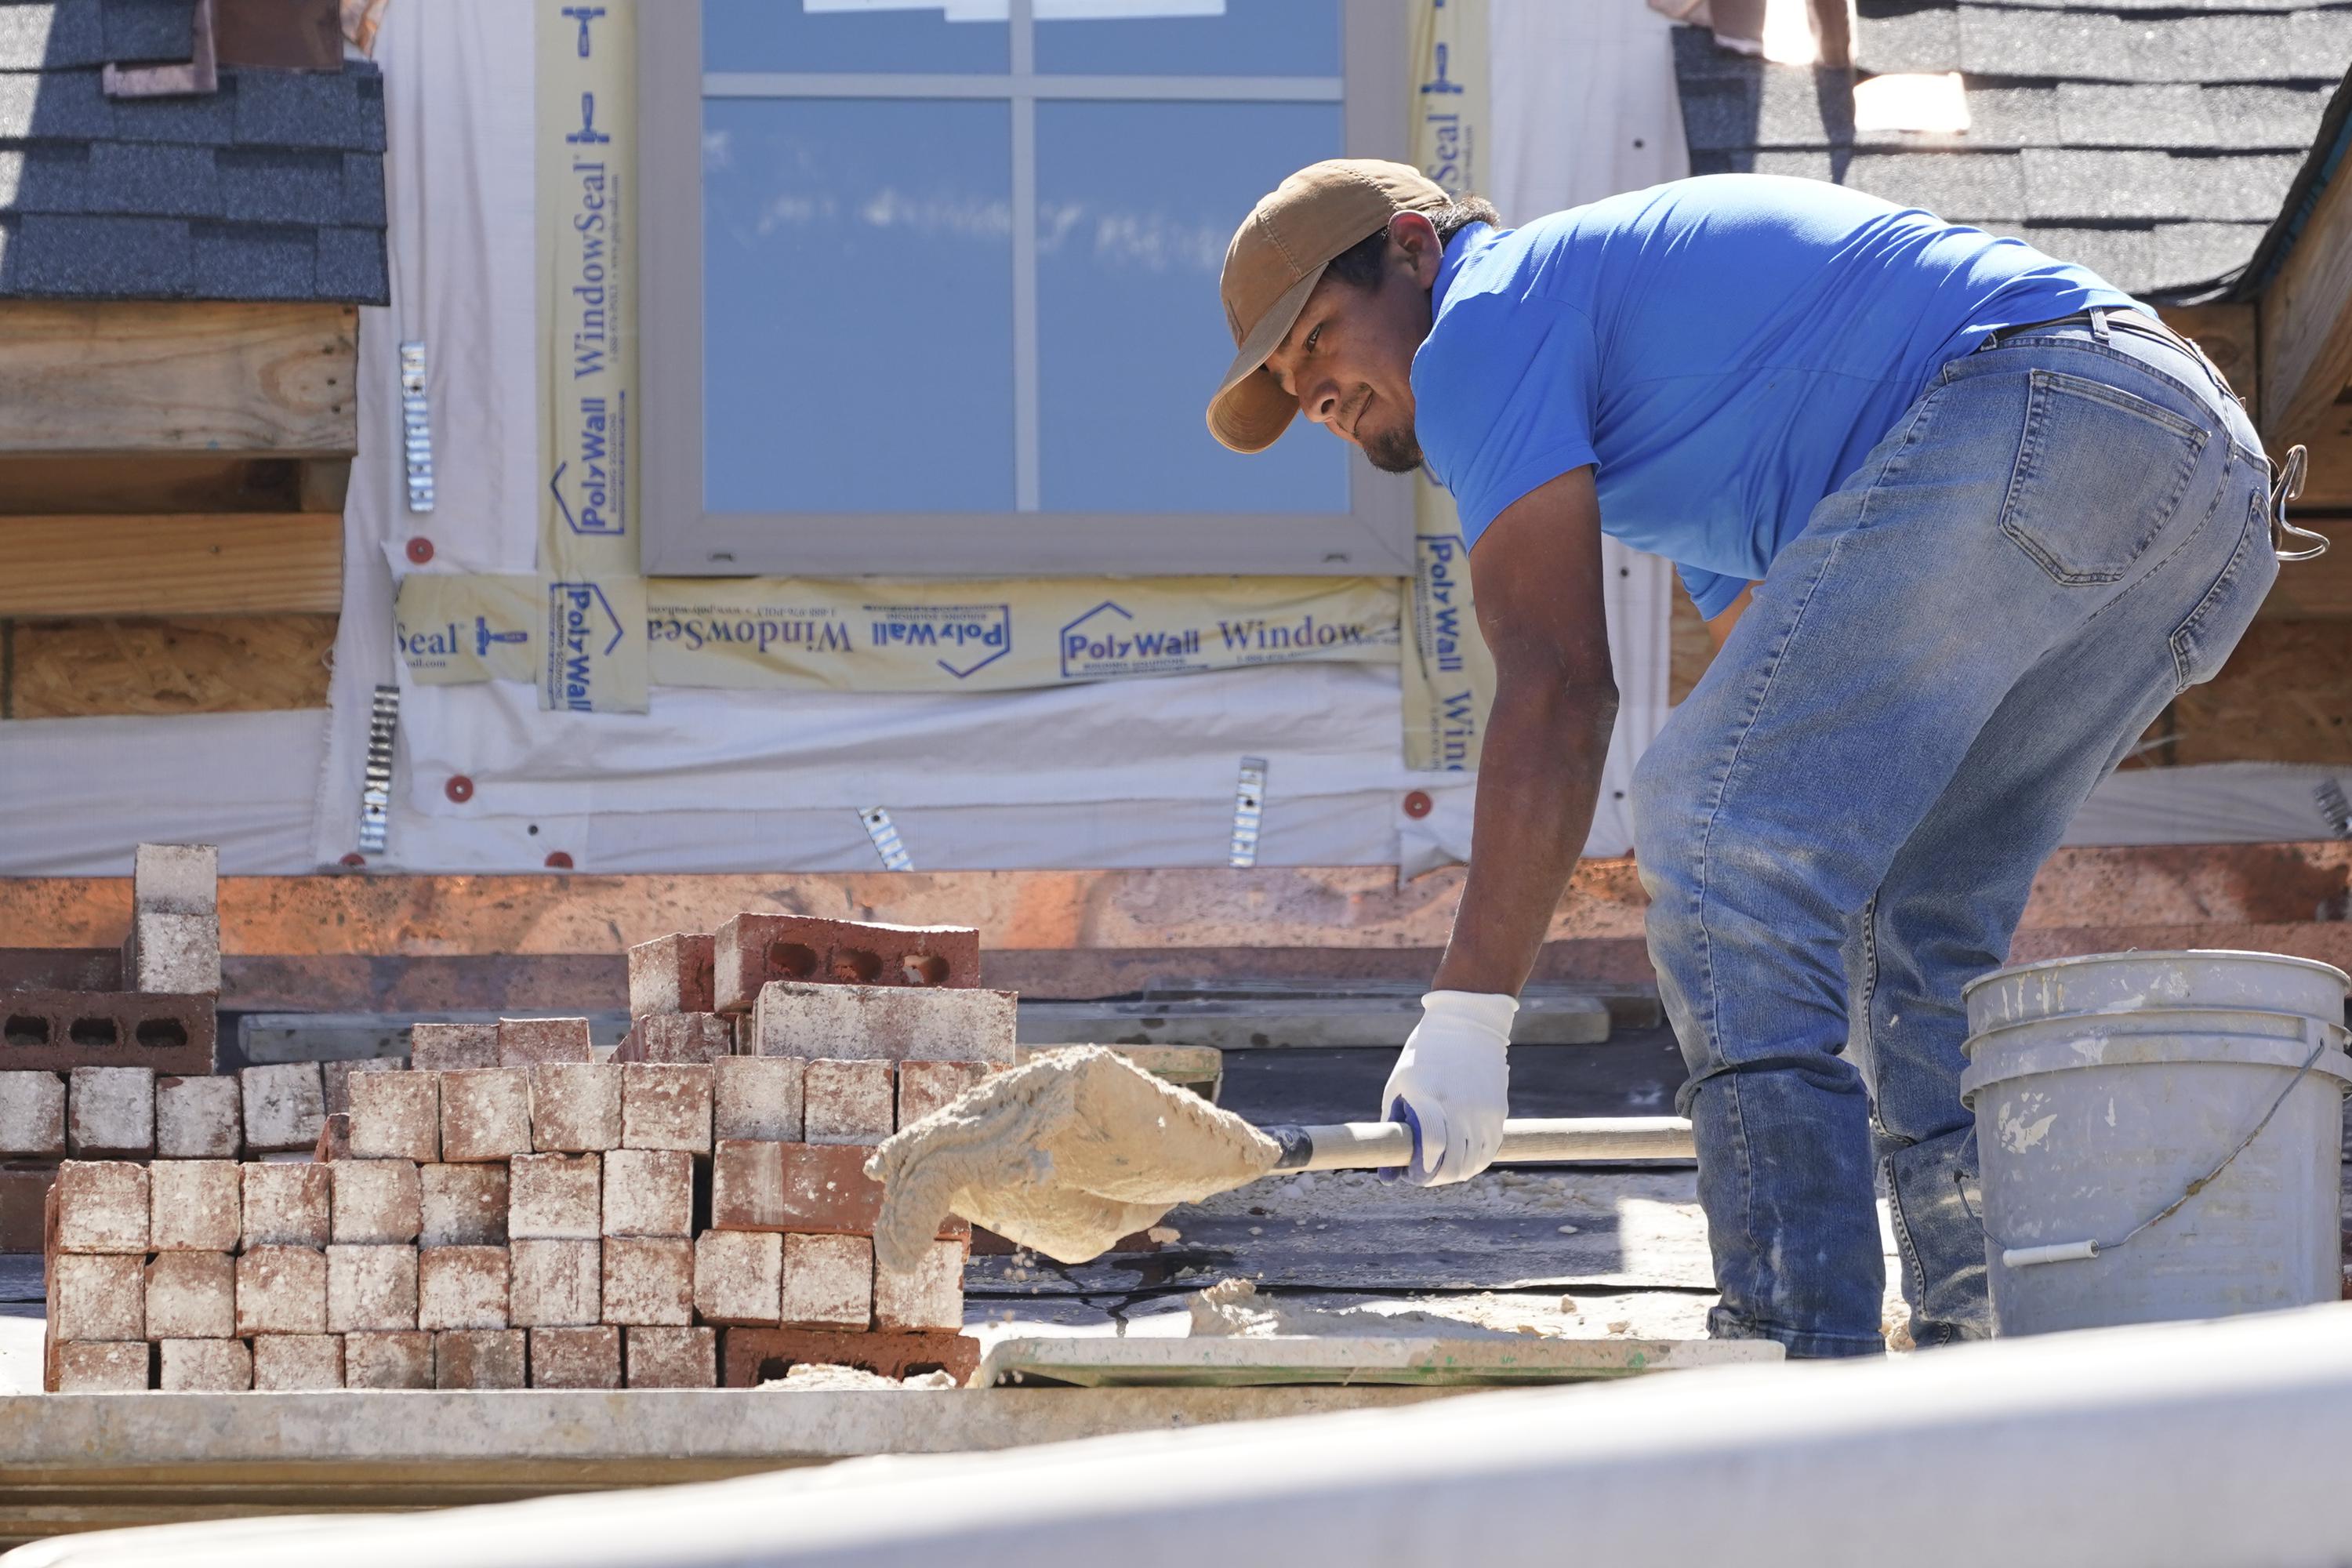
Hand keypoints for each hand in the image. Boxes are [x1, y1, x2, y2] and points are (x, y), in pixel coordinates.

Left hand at [1379, 990, 1515, 1185]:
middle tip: (1425, 1175)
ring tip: (1444, 1168)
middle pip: (1454, 1164)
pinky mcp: (1498, 1110)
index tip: (1411, 1174)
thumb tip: (1387, 1174)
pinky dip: (1477, 1160)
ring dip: (1458, 1172)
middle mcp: (1459, 1108)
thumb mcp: (1399, 1083)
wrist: (1467, 1021)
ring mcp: (1482, 1111)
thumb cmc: (1424, 1052)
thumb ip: (1393, 1125)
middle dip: (1436, 1178)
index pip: (1431, 1149)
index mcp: (1429, 1099)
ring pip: (1475, 1162)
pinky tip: (1465, 1159)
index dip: (1421, 1171)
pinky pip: (1490, 1148)